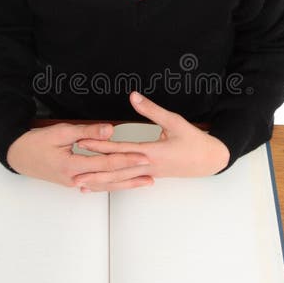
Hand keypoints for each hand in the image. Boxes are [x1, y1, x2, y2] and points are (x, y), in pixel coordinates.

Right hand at [6, 122, 152, 189]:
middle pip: (110, 178)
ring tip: (146, 181)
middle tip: (153, 170)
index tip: (144, 156)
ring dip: (127, 183)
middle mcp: (76, 179)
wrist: (18, 156)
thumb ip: (87, 132)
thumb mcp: (61, 132)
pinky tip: (123, 184)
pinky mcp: (73, 182)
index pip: (107, 164)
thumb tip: (110, 130)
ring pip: (106, 185)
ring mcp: (74, 183)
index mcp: (73, 166)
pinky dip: (112, 184)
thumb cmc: (36, 142)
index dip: (127, 159)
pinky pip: (97, 184)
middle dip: (132, 174)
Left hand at [74, 92, 229, 188]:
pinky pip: (127, 181)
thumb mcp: (174, 121)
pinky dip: (113, 183)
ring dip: (100, 182)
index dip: (100, 146)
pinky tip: (101, 185)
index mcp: (152, 152)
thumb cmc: (194, 141)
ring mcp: (149, 174)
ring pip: (120, 180)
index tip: (82, 143)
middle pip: (116, 169)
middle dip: (94, 170)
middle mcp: (148, 166)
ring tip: (81, 184)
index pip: (120, 149)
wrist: (210, 161)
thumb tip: (133, 96)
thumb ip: (152, 110)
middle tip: (73, 171)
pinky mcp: (150, 176)